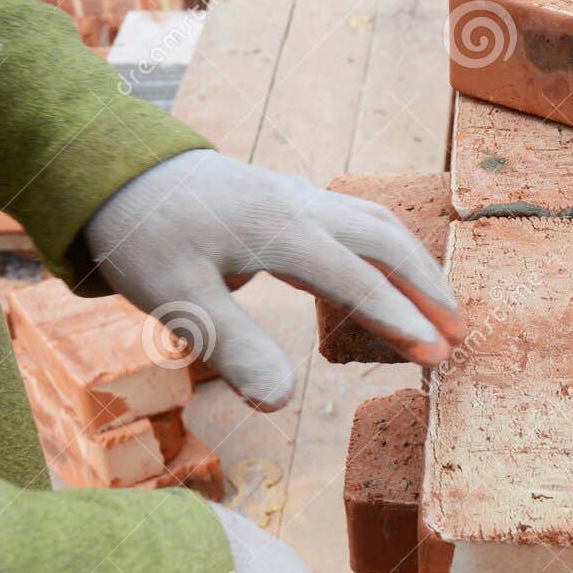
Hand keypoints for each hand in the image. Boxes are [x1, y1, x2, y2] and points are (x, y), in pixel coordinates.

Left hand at [84, 149, 464, 409]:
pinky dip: (390, 249)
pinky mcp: (292, 198)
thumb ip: (232, 348)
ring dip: (417, 266)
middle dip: (428, 289)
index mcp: (277, 229)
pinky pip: (358, 219)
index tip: (436, 355)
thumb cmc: (143, 237)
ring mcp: (299, 195)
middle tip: (460, 336)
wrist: (113, 171)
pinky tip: (394, 278)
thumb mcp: (175, 299)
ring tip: (444, 310)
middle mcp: (300, 204)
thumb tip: (281, 400)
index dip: (399, 319)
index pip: (355, 278)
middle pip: (385, 241)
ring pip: (378, 224)